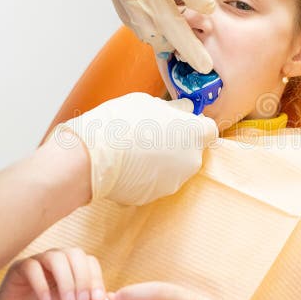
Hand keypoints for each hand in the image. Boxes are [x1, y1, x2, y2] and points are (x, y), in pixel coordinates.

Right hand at [0, 247, 104, 299]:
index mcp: (73, 264)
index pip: (89, 262)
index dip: (96, 279)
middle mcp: (58, 257)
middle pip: (75, 254)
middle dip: (82, 278)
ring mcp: (39, 259)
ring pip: (56, 258)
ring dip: (66, 280)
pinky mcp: (20, 266)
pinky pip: (33, 268)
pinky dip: (42, 284)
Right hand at [53, 93, 218, 205]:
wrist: (91, 158)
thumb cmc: (119, 123)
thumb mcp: (147, 102)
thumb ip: (173, 109)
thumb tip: (185, 109)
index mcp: (195, 135)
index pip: (209, 130)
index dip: (195, 125)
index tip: (180, 121)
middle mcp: (191, 162)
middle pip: (191, 151)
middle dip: (177, 143)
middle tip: (151, 133)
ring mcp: (173, 182)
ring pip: (173, 168)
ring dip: (161, 160)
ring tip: (134, 149)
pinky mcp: (154, 197)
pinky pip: (154, 182)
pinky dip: (145, 176)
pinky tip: (126, 165)